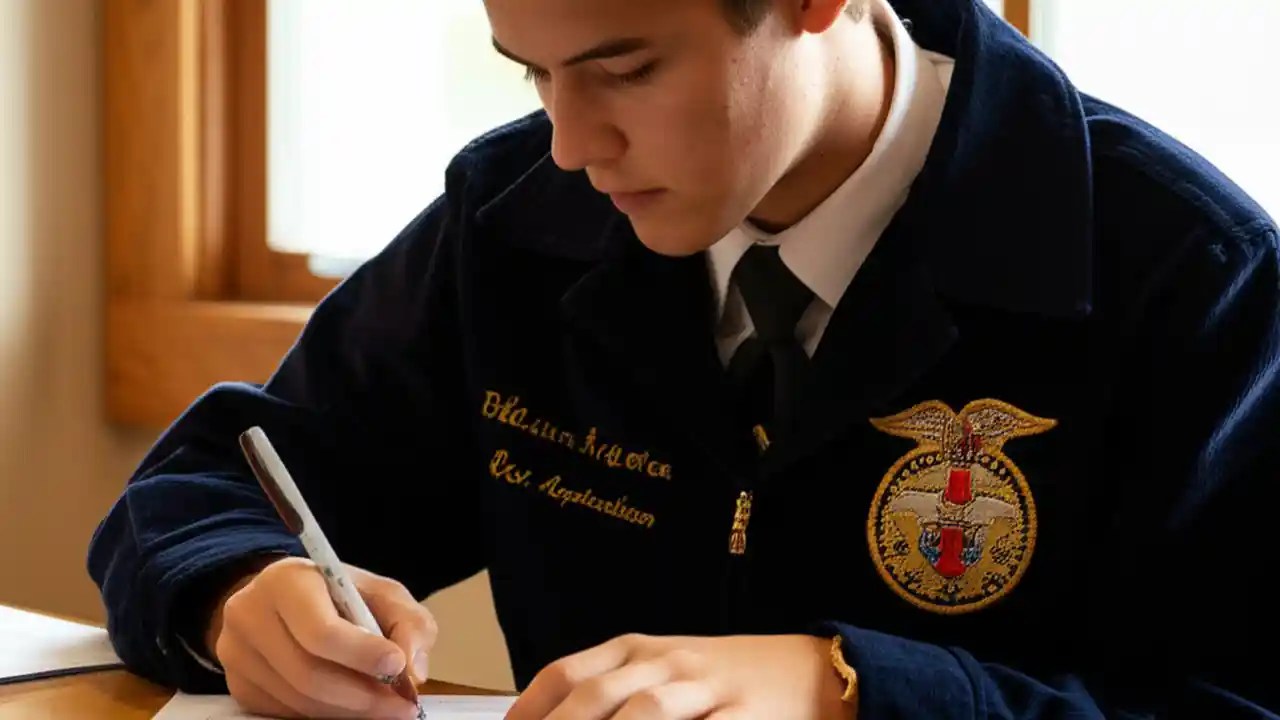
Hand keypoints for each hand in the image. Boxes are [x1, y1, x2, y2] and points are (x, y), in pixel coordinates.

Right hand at [207, 557, 436, 719]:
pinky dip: (326, 715)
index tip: (398, 667)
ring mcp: (237, 654)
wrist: (285, 603)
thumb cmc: (339, 596)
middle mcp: (250, 615)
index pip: (319, 630)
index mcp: (286, 581)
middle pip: (308, 674)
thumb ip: (408, 622)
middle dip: (363, 696)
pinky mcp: (238, 687)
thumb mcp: (381, 594)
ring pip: (298, 701)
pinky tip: (351, 706)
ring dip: (348, 712)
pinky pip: (286, 713)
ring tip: (384, 707)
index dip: (362, 654)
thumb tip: (412, 670)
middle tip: (402, 707)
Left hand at [506, 633, 854, 719]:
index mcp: (639, 650)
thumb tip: (547, 717)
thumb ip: (612, 690)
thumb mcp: (664, 670)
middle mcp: (667, 664)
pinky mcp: (746, 718)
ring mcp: (707, 690)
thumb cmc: (725, 678)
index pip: (568, 675)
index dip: (530, 711)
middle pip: (598, 696)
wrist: (813, 672)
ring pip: (647, 714)